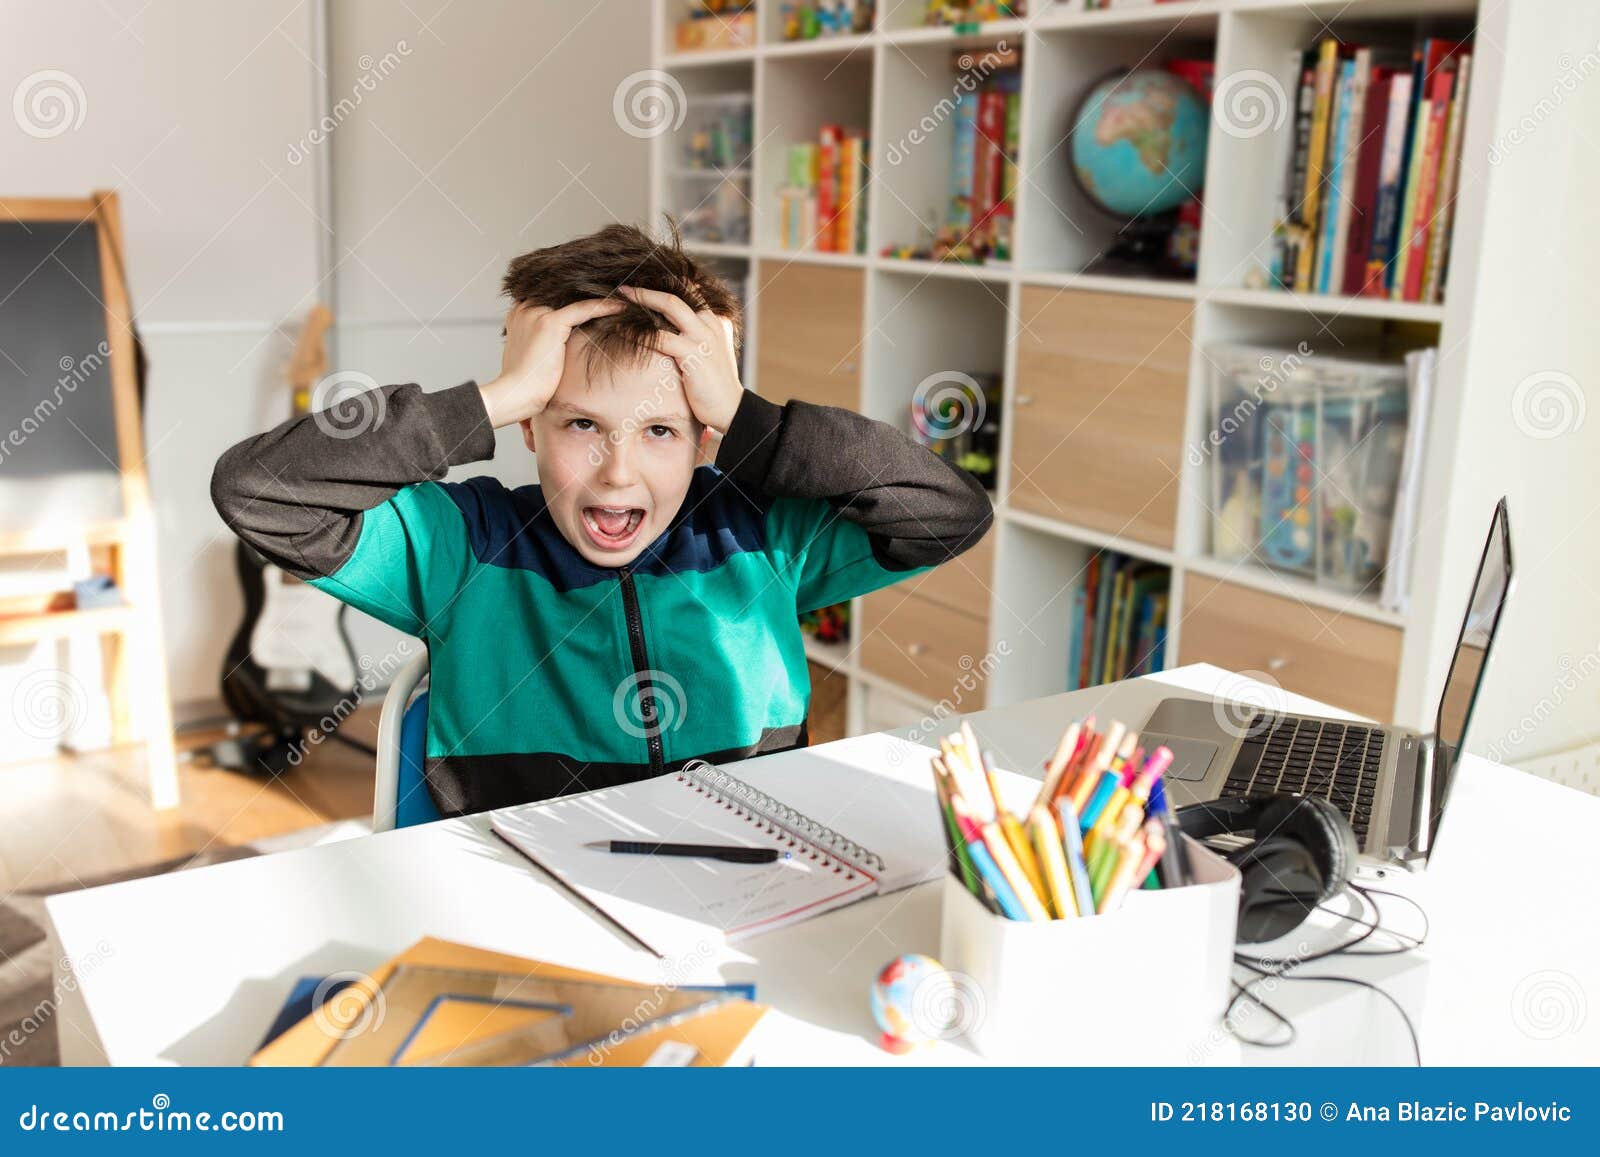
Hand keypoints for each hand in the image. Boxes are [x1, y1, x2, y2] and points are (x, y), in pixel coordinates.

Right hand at [478, 297, 623, 427]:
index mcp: (519, 313)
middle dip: (588, 294)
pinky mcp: (549, 323)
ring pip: (575, 299)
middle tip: (617, 293)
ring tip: (622, 298)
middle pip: (563, 294)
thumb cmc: (525, 383)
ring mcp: (536, 313)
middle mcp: (525, 308)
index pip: (553, 298)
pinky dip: (604, 307)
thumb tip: (560, 343)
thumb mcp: (531, 354)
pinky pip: (583, 309)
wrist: (515, 395)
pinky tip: (621, 306)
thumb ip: (542, 340)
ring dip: (600, 299)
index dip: (575, 297)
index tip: (600, 296)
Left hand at [616, 285, 743, 432]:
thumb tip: (673, 330)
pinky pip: (660, 337)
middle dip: (646, 290)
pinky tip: (621, 330)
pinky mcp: (692, 354)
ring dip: (641, 301)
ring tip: (619, 302)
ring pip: (669, 306)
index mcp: (714, 321)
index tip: (642, 285)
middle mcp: (709, 323)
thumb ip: (699, 336)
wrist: (730, 408)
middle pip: (675, 295)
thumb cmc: (716, 384)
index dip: (664, 286)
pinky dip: (639, 332)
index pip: (689, 292)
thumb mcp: (712, 353)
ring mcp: (702, 337)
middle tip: (623, 288)